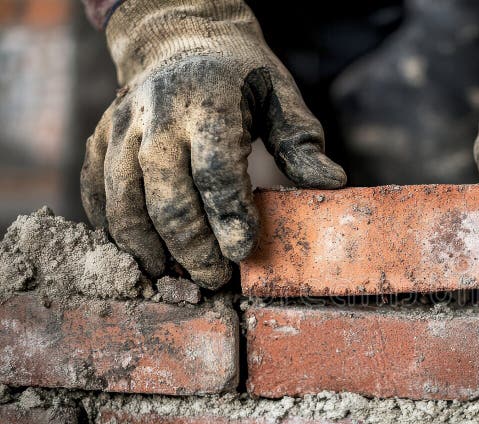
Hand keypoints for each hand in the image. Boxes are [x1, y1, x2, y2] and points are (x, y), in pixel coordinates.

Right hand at [81, 0, 345, 288]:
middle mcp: (157, 117)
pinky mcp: (101, 138)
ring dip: (147, 247)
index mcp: (208, 105)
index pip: (216, 171)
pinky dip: (110, 227)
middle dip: (191, 247)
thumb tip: (332, 183)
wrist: (180, 37)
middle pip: (166, 197)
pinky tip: (138, 253)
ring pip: (123, 200)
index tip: (241, 253)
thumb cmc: (240, 77)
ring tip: (174, 275)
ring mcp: (122, 127)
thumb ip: (301, 142)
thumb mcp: (280, 97)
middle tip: (214, 279)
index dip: (229, 217)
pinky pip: (95, 189)